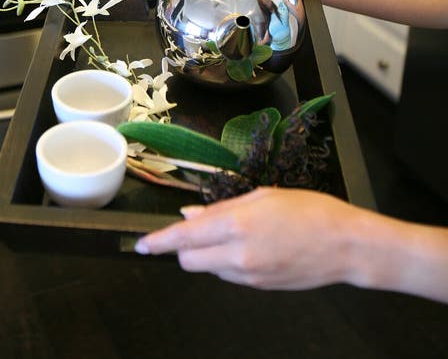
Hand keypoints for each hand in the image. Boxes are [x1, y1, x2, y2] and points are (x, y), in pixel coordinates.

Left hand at [135, 187, 359, 288]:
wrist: (346, 246)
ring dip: (207, 254)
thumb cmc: (309, 210)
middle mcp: (238, 256)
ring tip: (235, 232)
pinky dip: (227, 262)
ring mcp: (248, 277)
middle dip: (184, 247)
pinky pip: (229, 276)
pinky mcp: (259, 289)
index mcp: (237, 226)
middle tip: (197, 229)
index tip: (142, 244)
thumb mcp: (263, 197)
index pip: (185, 238)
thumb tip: (191, 215)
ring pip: (208, 269)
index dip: (159, 242)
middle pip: (189, 261)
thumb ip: (222, 208)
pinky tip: (249, 246)